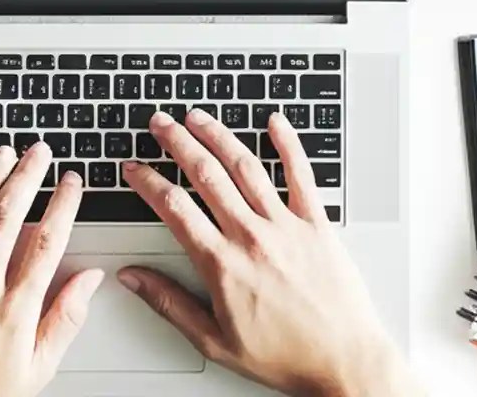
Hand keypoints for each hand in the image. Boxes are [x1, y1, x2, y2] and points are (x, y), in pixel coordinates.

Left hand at [0, 145, 102, 396]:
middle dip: (26, 176)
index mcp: (14, 311)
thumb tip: (88, 282)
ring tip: (4, 155)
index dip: (62, 205)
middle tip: (39, 152)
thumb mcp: (35, 371)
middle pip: (6, 216)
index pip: (45, 242)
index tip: (71, 183)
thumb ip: (64, 320)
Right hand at [118, 110, 420, 396]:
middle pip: (205, 175)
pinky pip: (301, 175)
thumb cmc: (285, 356)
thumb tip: (133, 278)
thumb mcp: (215, 341)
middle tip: (160, 123)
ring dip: (218, 136)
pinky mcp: (317, 224)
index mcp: (222, 265)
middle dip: (177, 143)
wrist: (344, 360)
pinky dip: (288, 144)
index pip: (174, 208)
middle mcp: (252, 237)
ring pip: (246, 167)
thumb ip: (169, 303)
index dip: (148, 182)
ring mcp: (286, 226)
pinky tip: (275, 123)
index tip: (134, 168)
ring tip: (198, 117)